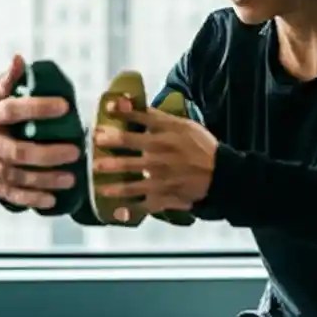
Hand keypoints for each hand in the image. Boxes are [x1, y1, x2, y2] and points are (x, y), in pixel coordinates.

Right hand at [0, 55, 79, 209]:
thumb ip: (4, 82)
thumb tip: (21, 59)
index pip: (13, 109)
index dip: (38, 107)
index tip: (65, 106)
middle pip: (17, 151)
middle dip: (49, 154)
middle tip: (75, 151)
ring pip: (16, 175)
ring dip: (46, 179)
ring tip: (71, 178)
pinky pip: (8, 194)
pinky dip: (30, 198)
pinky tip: (51, 199)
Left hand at [91, 97, 218, 220]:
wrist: (221, 173)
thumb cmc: (200, 146)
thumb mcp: (183, 125)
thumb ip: (157, 116)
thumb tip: (132, 104)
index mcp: (166, 136)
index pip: (141, 119)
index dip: (122, 112)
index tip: (107, 108)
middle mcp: (160, 155)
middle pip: (129, 147)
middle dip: (109, 144)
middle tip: (95, 142)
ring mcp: (161, 178)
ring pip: (131, 181)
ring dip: (112, 181)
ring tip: (99, 181)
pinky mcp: (164, 195)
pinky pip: (144, 204)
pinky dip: (129, 210)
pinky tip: (116, 212)